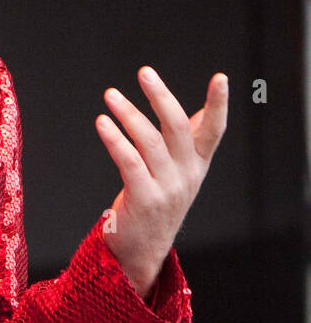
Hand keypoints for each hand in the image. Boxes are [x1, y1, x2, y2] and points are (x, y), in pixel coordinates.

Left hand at [96, 68, 227, 297]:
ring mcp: (166, 188)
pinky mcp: (144, 199)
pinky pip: (129, 162)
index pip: (213, 131)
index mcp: (197, 166)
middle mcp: (186, 175)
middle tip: (145, 72)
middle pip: (177, 128)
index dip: (218, 105)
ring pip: (149, 142)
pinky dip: (115, 139)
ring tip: (111, 95)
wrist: (142, 250)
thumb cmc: (155, 202)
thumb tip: (197, 112)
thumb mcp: (177, 174)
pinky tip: (102, 123)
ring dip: (128, 114)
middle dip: (161, 97)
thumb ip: (186, 145)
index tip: (221, 78)